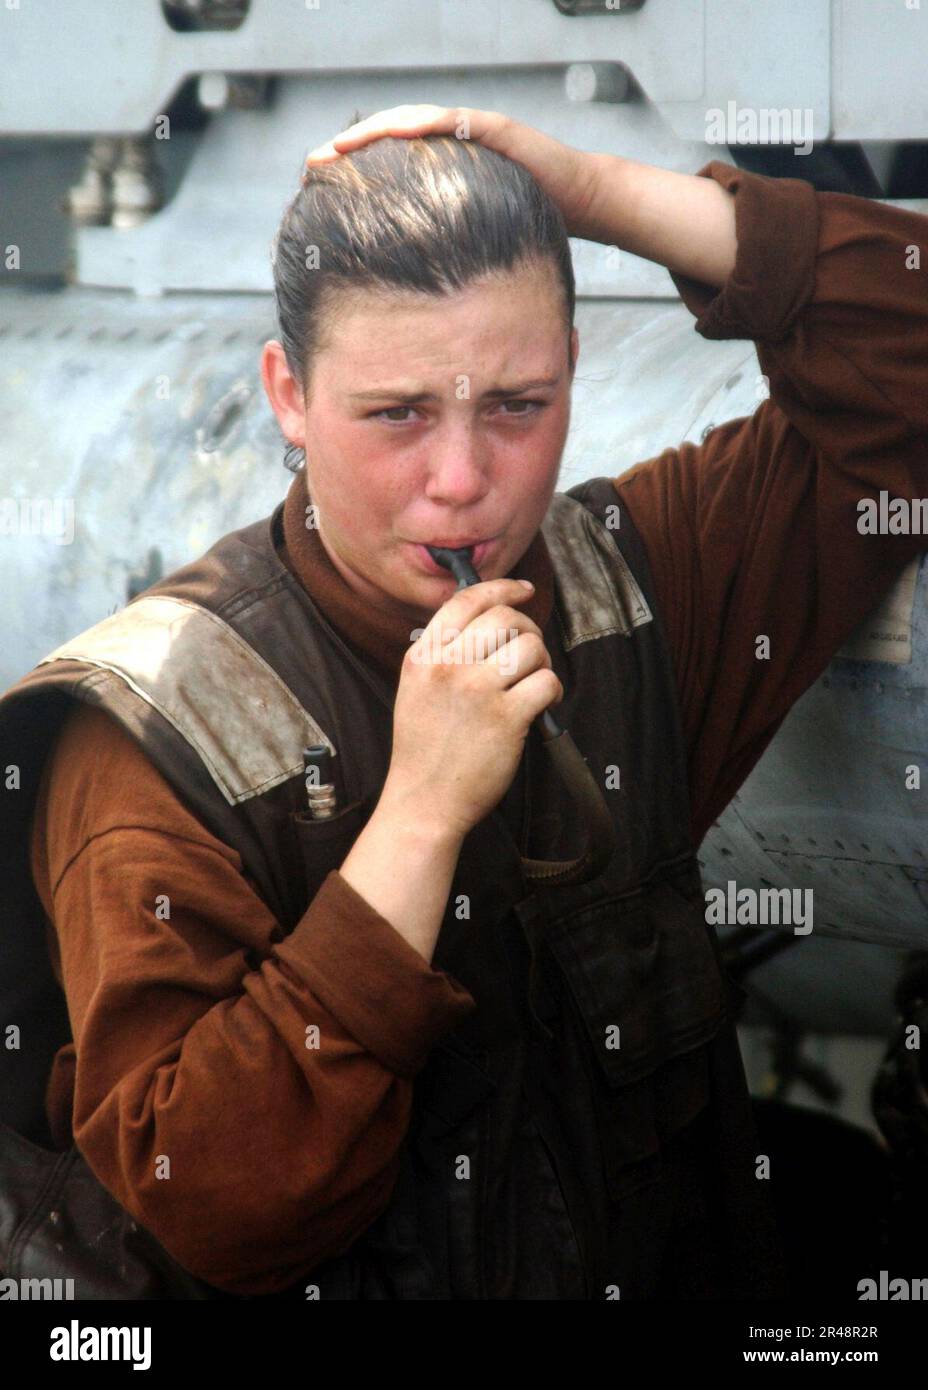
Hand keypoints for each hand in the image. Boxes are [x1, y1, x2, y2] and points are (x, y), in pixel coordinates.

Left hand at [303, 103, 601, 241]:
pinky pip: (447, 122)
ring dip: (370, 134)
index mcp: (440, 178)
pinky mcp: (491, 129)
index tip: (314, 194)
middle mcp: (448, 150)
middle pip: (387, 143)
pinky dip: (417, 126)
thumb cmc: (530, 232)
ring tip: (338, 147)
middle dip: (347, 151)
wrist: (582, 203)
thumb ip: (442, 263)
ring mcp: (469, 134)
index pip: (386, 171)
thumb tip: (407, 307)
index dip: (351, 178)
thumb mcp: (472, 251)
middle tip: (312, 165)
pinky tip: (389, 133)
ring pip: (409, 125)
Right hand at [382, 577, 563, 841]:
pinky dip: (552, 690)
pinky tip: (542, 704)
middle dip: (527, 629)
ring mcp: (477, 691)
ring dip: (541, 661)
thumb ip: (442, 653)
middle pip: (505, 618)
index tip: (523, 589)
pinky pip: (546, 682)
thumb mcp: (415, 688)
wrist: (423, 801)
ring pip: (530, 646)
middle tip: (529, 653)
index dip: (502, 587)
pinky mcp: (506, 718)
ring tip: (532, 682)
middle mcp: (448, 667)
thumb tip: (488, 621)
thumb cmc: (423, 750)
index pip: (466, 600)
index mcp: (422, 656)